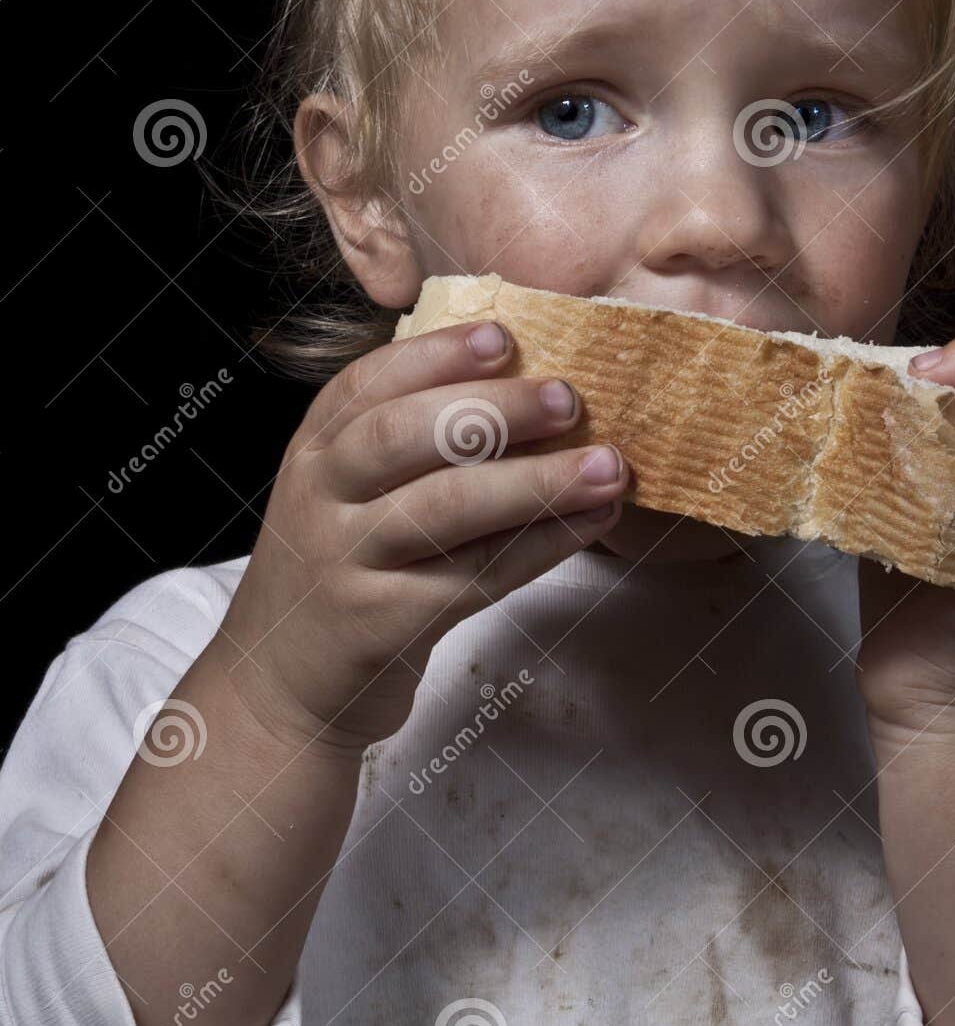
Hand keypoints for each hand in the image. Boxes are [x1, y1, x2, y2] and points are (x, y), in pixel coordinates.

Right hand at [216, 321, 628, 754]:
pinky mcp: (382, 624)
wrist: (277, 689)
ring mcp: (346, 562)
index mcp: (315, 450)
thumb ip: (408, 443)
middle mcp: (321, 498)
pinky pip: (476, 576)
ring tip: (607, 466)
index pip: (368, 383)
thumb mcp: (343, 494)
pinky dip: (543, 546)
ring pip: (445, 508)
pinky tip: (592, 523)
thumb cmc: (337, 573)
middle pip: (404, 436)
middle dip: (493, 410)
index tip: (504, 336)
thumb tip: (526, 386)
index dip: (437, 354)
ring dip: (537, 481)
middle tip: (569, 398)